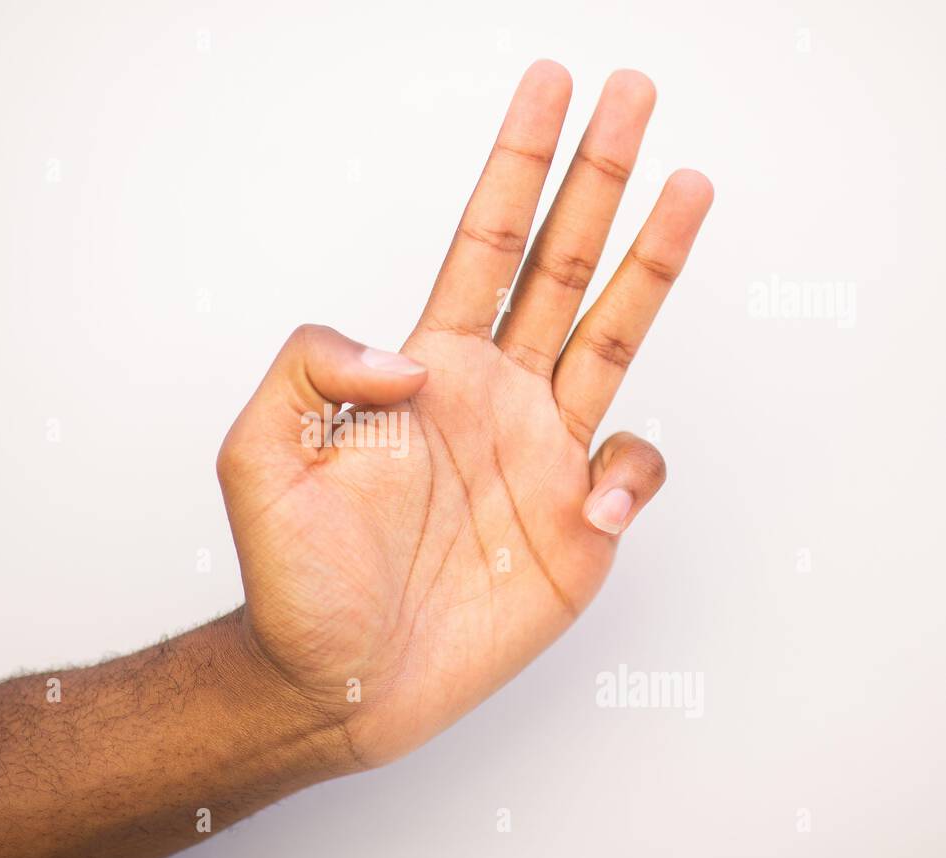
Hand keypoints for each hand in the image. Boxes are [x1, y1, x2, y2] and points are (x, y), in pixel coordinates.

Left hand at [218, 61, 712, 769]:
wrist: (338, 680)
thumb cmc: (295, 581)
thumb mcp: (258, 456)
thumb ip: (309, 367)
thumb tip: (412, 353)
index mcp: (429, 368)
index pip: (484, 243)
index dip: (520, 165)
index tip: (552, 89)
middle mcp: (496, 396)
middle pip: (562, 264)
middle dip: (599, 177)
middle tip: (633, 95)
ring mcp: (543, 458)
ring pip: (615, 338)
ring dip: (654, 263)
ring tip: (688, 189)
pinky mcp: (578, 527)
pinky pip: (631, 472)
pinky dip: (631, 475)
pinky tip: (595, 504)